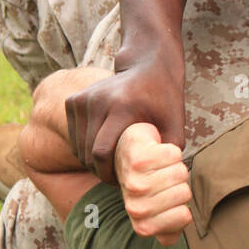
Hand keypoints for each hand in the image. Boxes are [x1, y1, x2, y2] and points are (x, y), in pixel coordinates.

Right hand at [65, 53, 185, 184]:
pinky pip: (73, 136)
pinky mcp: (74, 100)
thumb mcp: (175, 125)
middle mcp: (98, 101)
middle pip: (88, 152)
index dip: (107, 174)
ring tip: (110, 163)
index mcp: (122, 107)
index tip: (120, 181)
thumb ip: (169, 153)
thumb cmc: (164, 101)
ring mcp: (83, 99)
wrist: (148, 67)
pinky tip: (101, 147)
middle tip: (116, 176)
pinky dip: (83, 148)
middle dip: (100, 170)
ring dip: (91, 161)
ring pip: (78, 146)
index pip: (102, 152)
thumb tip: (162, 181)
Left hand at [115, 122, 191, 244]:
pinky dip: (169, 151)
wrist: (126, 156)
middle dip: (180, 184)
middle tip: (163, 180)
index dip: (183, 204)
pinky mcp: (137, 160)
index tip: (168, 197)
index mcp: (143, 225)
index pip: (185, 217)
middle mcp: (136, 208)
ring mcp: (135, 184)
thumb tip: (169, 239)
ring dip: (175, 165)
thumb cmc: (148, 185)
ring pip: (181, 173)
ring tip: (160, 166)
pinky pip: (173, 154)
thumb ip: (169, 230)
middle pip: (185, 193)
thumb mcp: (157, 213)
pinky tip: (156, 153)